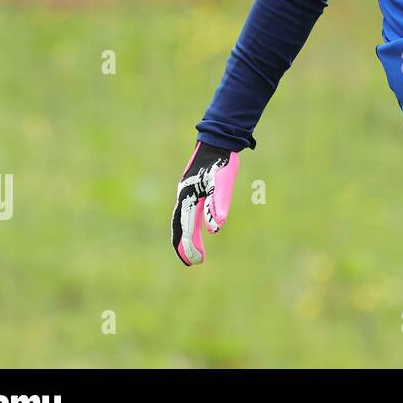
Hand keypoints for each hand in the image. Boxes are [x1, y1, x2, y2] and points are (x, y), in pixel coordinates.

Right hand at [172, 141, 239, 265]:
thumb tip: (216, 228)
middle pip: (180, 226)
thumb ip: (218, 204)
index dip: (189, 245)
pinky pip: (189, 211)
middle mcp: (185, 196)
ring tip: (193, 252)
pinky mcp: (195, 189)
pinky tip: (197, 228)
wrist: (218, 140)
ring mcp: (189, 192)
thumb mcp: (222, 182)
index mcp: (188, 197)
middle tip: (192, 263)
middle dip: (184, 245)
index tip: (195, 262)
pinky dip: (190, 224)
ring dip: (186, 236)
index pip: (185, 227)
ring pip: (183, 219)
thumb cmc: (221, 161)